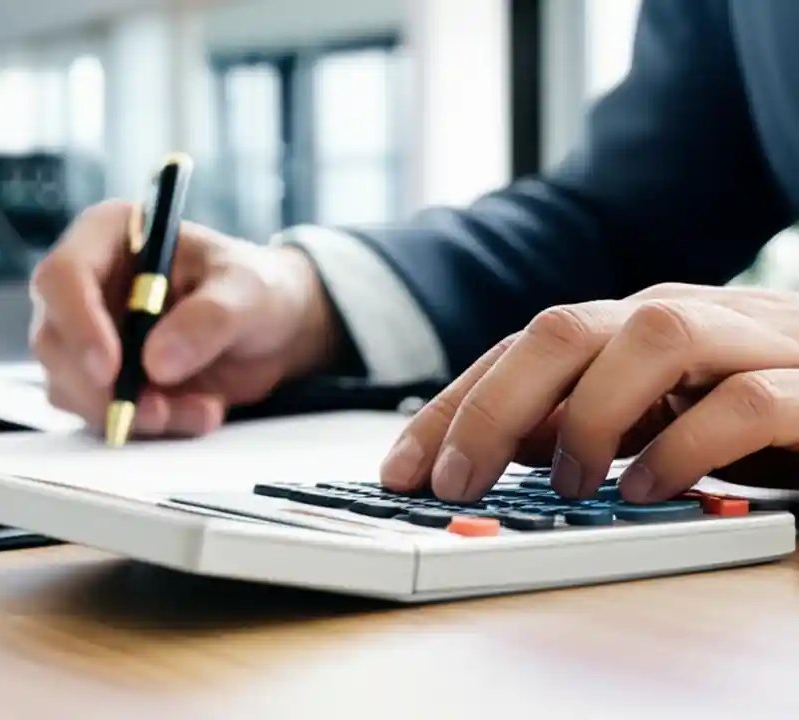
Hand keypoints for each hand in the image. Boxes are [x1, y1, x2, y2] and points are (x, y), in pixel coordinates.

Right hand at [30, 200, 342, 436]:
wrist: (272, 331)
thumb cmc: (257, 289)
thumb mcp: (247, 293)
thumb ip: (208, 320)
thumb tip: (156, 364)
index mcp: (109, 235)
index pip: (62, 276)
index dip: (77, 323)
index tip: (110, 369)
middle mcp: (87, 285)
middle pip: (52, 340)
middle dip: (99, 387)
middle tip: (155, 411)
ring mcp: (88, 336)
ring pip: (71, 387)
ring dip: (130, 412)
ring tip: (200, 410)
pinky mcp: (102, 381)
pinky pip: (101, 414)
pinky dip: (146, 426)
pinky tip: (197, 413)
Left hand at [380, 283, 798, 502]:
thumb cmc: (758, 406)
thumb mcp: (651, 414)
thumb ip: (580, 420)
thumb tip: (488, 448)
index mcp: (630, 326)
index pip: (518, 349)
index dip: (450, 406)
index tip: (399, 470)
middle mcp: (681, 319)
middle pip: (564, 329)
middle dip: (492, 405)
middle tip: (455, 481)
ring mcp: (751, 343)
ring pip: (654, 335)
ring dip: (590, 412)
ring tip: (564, 482)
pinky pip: (746, 399)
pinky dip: (687, 445)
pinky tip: (650, 490)